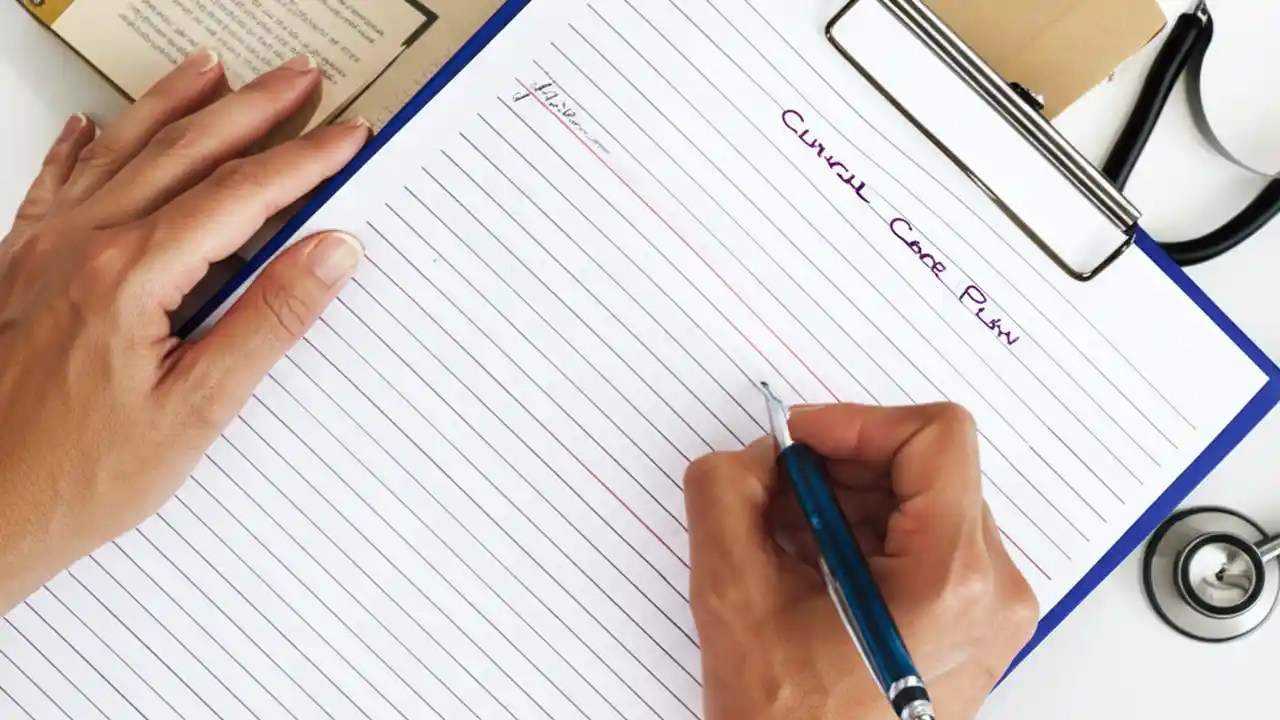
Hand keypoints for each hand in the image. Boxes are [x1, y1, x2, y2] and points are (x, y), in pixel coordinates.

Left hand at [0, 49, 369, 612]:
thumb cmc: (79, 474)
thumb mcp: (197, 407)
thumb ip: (268, 319)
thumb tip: (329, 254)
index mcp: (131, 275)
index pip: (240, 194)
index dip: (303, 160)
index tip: (344, 137)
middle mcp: (82, 245)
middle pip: (185, 150)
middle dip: (253, 108)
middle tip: (300, 81)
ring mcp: (42, 249)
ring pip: (122, 149)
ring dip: (177, 104)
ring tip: (215, 71)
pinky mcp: (18, 265)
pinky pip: (56, 181)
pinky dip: (83, 144)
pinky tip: (91, 126)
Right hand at [684, 403, 1038, 719]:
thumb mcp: (733, 597)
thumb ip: (726, 492)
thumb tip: (753, 454)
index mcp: (952, 579)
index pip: (935, 436)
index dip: (856, 422)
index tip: (800, 442)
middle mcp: (992, 592)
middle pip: (926, 469)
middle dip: (840, 470)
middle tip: (777, 496)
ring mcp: (990, 614)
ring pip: (923, 505)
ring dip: (847, 506)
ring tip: (788, 545)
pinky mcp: (974, 628)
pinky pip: (925, 547)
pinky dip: (865, 541)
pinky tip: (812, 573)